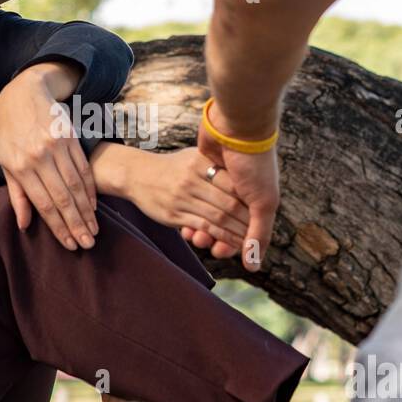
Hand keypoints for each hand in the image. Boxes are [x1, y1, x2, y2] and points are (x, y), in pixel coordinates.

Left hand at [0, 65, 97, 249]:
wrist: (24, 95)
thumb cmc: (11, 135)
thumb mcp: (6, 163)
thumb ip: (17, 194)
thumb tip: (24, 225)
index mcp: (21, 167)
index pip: (43, 204)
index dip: (58, 227)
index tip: (70, 244)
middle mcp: (39, 158)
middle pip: (62, 198)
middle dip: (76, 224)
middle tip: (88, 243)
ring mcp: (57, 147)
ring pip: (76, 185)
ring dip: (87, 210)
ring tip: (94, 229)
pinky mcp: (71, 138)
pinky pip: (83, 168)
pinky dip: (90, 189)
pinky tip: (95, 205)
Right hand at [119, 147, 250, 253]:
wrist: (138, 175)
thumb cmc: (173, 168)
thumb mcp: (194, 158)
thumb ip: (216, 166)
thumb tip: (245, 177)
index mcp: (201, 162)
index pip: (233, 183)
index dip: (251, 198)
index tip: (264, 209)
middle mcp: (192, 179)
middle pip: (229, 203)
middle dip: (249, 220)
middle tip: (263, 230)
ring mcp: (183, 197)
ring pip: (218, 218)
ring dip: (238, 232)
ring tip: (252, 241)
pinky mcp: (174, 214)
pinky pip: (203, 227)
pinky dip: (221, 237)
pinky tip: (233, 243)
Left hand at [194, 109, 279, 270]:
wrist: (238, 125)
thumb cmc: (254, 163)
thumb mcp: (262, 202)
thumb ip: (258, 234)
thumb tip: (253, 266)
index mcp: (257, 201)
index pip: (242, 233)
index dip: (230, 245)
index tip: (216, 250)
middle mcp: (241, 193)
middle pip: (223, 226)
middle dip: (212, 236)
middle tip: (198, 240)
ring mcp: (222, 180)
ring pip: (207, 213)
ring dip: (199, 225)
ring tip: (189, 231)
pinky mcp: (205, 169)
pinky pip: (196, 196)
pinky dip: (190, 207)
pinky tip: (181, 215)